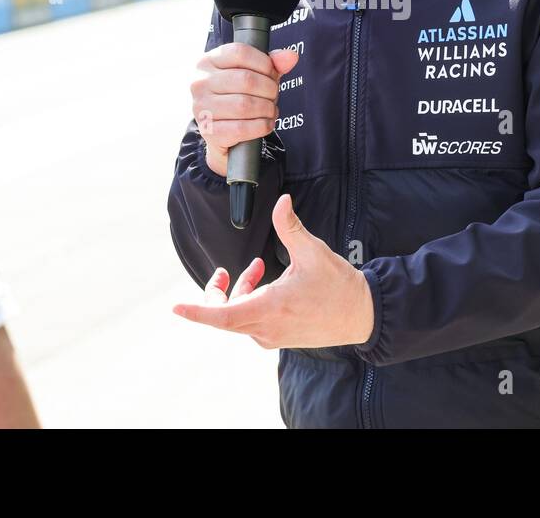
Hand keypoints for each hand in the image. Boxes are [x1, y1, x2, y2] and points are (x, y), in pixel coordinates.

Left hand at [171, 194, 375, 349]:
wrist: (362, 315)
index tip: (176, 308)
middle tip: (223, 272)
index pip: (222, 316)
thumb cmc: (339, 286)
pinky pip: (252, 323)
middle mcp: (266, 328)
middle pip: (224, 316)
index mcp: (270, 308)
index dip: (197, 311)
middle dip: (217, 292)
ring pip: (239, 318)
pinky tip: (267, 284)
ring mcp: (272, 336)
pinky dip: (251, 302)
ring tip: (257, 267)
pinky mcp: (279, 338)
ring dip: (241, 293)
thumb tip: (281, 201)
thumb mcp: (313, 252)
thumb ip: (290, 226)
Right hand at [191, 42, 298, 177]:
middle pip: (246, 79)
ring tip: (270, 109)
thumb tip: (290, 57)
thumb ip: (272, 63)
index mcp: (208, 61)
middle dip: (269, 89)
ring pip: (245, 105)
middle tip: (273, 95)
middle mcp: (200, 82)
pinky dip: (261, 126)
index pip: (240, 52)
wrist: (221, 131)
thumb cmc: (237, 96)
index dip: (264, 63)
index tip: (271, 73)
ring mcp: (202, 108)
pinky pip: (242, 128)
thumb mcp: (254, 74)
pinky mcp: (209, 131)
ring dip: (267, 109)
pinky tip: (265, 123)